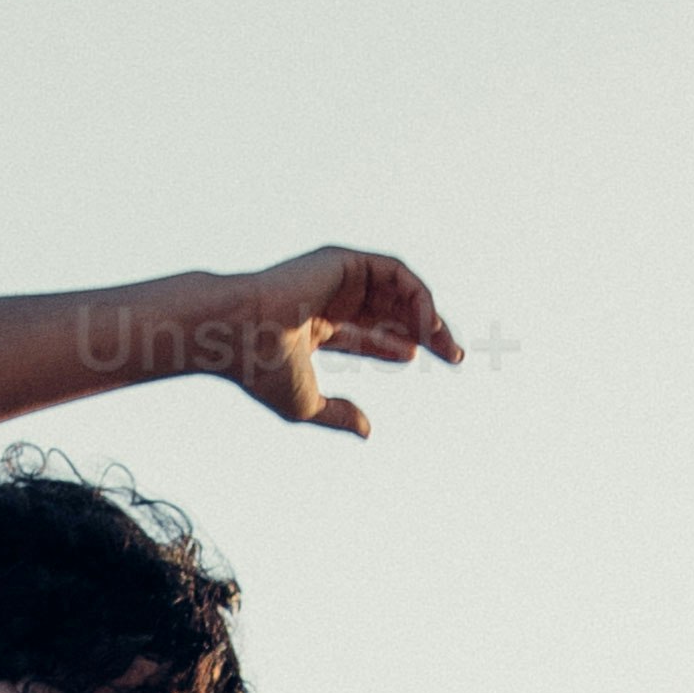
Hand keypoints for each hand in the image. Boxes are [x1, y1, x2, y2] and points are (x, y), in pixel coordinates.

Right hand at [217, 244, 461, 438]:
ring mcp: (338, 277)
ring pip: (396, 291)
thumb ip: (338, 415)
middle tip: (455, 354)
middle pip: (390, 311)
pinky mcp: (346, 261)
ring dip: (426, 314)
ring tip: (445, 343)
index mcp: (316, 325)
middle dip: (425, 330)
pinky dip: (416, 295)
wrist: (238, 333)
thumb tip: (368, 431)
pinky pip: (395, 274)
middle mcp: (329, 297)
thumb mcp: (306, 403)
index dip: (396, 348)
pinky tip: (428, 323)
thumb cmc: (261, 369)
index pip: (368, 333)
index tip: (422, 360)